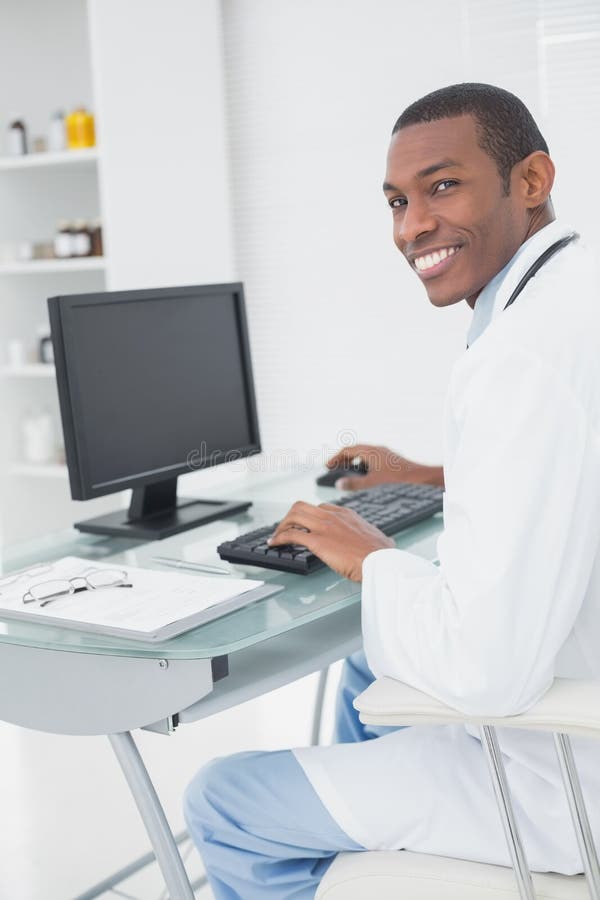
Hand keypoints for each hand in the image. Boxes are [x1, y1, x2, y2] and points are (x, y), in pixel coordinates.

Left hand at [268, 501, 394, 581]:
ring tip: (276, 536)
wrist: (380, 561)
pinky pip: (291, 535)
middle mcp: (333, 516)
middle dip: (290, 517)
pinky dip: (279, 538)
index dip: (308, 516)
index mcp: (347, 514)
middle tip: (285, 529)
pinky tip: (274, 543)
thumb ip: (379, 538)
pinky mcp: (317, 541)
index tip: (304, 525)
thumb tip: (388, 542)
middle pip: (302, 507)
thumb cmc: (382, 554)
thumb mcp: (381, 539)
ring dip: (281, 526)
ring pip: (293, 516)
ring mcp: (324, 526)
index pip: (321, 508)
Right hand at [326, 443, 443, 490]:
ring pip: (364, 456)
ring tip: (346, 474)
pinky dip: (363, 467)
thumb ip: (354, 484)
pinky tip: (364, 478)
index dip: (335, 458)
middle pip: (355, 451)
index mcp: (370, 451)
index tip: (327, 466)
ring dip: (353, 463)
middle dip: (343, 460)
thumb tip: (339, 484)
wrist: (420, 479)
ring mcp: (384, 455)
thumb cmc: (398, 479)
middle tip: (333, 469)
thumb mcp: (372, 483)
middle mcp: (377, 450)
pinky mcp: (390, 461)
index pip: (347, 450)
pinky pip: (372, 460)